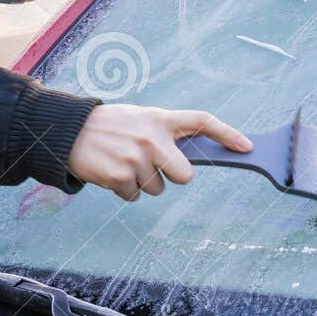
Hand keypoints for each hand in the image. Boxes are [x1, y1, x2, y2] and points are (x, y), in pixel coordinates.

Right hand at [66, 104, 251, 201]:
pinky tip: (110, 171)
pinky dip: (124, 190)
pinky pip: (135, 196)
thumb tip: (190, 161)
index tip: (247, 146)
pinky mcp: (121, 177)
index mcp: (160, 118)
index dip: (227, 133)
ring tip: (121, 161)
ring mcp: (137, 158)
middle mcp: (152, 137)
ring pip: (157, 189)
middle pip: (185, 176)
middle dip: (171, 176)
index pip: (201, 121)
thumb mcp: (141, 118)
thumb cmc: (111, 126)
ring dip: (141, 181)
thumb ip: (165, 133)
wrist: (69, 131)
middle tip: (150, 164)